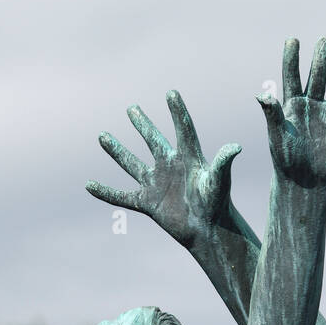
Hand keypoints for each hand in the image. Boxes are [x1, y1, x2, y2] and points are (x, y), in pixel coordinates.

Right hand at [85, 91, 240, 248]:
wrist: (208, 231)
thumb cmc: (216, 205)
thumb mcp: (218, 182)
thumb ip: (223, 163)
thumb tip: (236, 147)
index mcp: (188, 158)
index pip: (182, 129)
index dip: (177, 112)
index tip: (171, 93)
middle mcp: (169, 167)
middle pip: (153, 141)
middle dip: (142, 125)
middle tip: (133, 108)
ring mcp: (156, 184)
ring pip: (132, 164)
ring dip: (117, 151)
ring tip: (103, 136)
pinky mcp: (148, 202)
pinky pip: (122, 196)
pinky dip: (106, 192)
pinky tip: (89, 186)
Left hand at [259, 38, 325, 186]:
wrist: (302, 180)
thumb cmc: (284, 158)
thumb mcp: (276, 135)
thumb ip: (272, 114)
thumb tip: (262, 94)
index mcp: (293, 104)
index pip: (292, 76)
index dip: (291, 58)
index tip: (292, 40)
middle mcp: (313, 105)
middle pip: (318, 76)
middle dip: (322, 59)